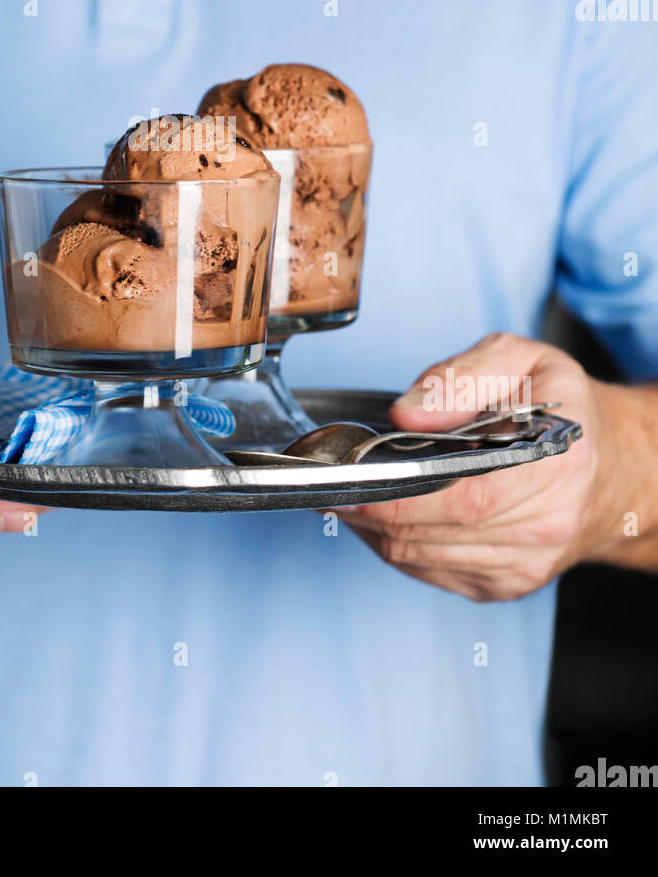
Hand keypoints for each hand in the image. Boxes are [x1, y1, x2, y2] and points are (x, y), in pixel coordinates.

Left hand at [337, 332, 650, 600]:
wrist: (614, 470)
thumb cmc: (563, 410)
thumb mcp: (523, 359)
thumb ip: (462, 375)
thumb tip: (407, 414)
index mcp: (556, 465)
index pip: (460, 496)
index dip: (393, 493)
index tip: (346, 477)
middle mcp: (544, 525)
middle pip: (428, 532)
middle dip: (368, 507)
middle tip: (331, 477)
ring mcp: (524, 565)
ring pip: (418, 556)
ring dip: (375, 527)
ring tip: (354, 489)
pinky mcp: (503, 586)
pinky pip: (427, 570)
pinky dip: (395, 542)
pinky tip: (389, 511)